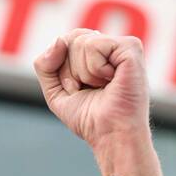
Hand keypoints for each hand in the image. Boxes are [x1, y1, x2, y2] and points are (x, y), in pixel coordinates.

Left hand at [33, 31, 149, 148]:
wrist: (110, 136)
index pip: (64, 42)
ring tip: (101, 87)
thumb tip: (59, 40)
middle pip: (70, 39)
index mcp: (96, 54)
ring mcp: (122, 45)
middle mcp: (110, 46)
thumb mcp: (55, 92)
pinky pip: (95, 45)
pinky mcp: (131, 47)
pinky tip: (111, 81)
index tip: (78, 90)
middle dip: (70, 71)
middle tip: (89, 90)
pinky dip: (95, 69)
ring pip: (81, 42)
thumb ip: (44, 65)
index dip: (62, 70)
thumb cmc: (89, 120)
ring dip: (84, 73)